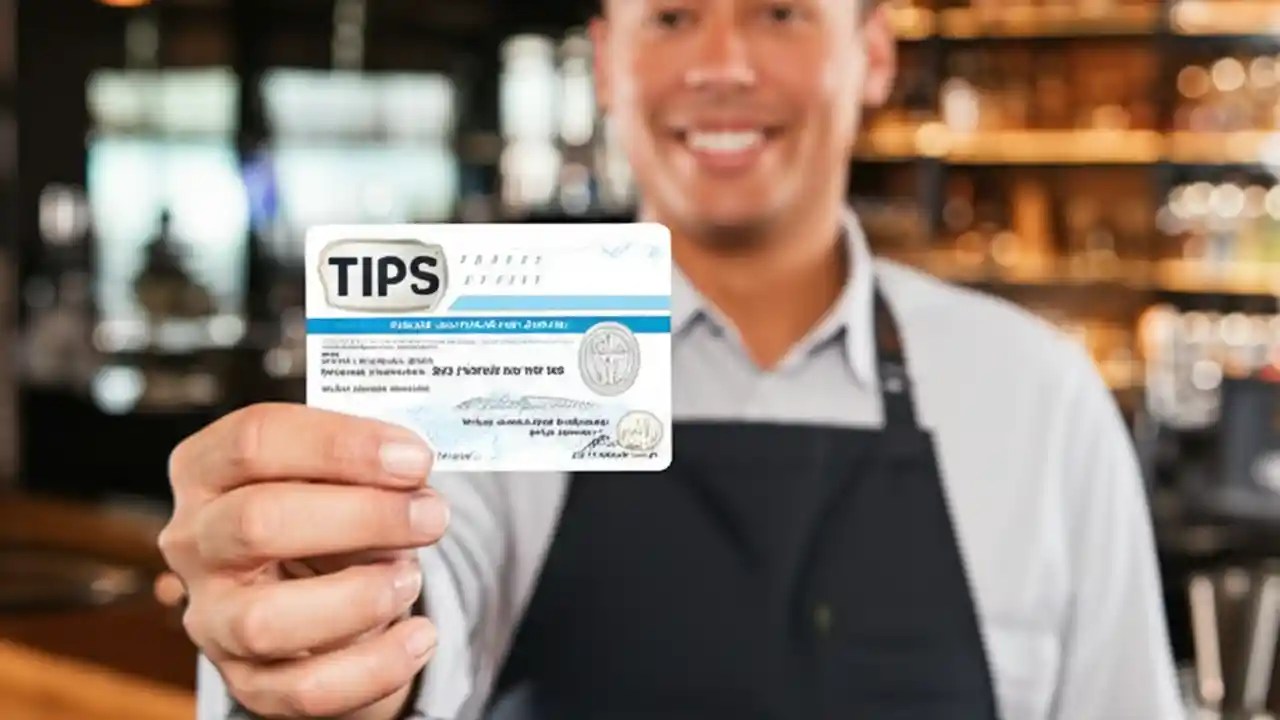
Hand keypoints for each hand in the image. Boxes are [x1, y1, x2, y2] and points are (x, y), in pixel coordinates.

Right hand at [159, 403, 449, 718]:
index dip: (340, 445)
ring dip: (360, 598)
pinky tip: (419, 636)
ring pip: (266, 620)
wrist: (320, 593)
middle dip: (362, 517)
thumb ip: (370, 465)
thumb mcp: (340, 475)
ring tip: (412, 578)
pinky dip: (376, 665)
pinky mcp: (247, 681)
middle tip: (431, 515)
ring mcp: (213, 618)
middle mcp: (196, 543)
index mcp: (206, 470)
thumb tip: (414, 467)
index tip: (414, 457)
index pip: (254, 440)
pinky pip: (306, 688)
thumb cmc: (330, 516)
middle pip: (258, 521)